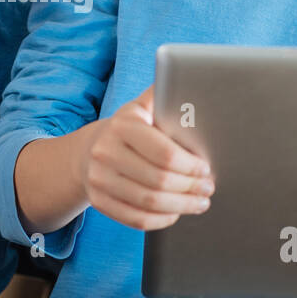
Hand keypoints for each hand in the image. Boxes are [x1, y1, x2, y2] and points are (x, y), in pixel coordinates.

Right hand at [83, 86, 213, 229]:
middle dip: (191, 187)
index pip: (164, 153)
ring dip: (181, 206)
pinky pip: (135, 218)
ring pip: (149, 202)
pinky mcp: (98, 201)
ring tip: (199, 202)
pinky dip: (161, 219)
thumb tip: (195, 78)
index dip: (190, 165)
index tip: (206, 168)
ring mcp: (99, 178)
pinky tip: (176, 213)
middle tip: (208, 188)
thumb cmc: (128, 129)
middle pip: (159, 180)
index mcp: (122, 125)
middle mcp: (105, 152)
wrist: (88, 150)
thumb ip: (164, 94)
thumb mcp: (142, 107)